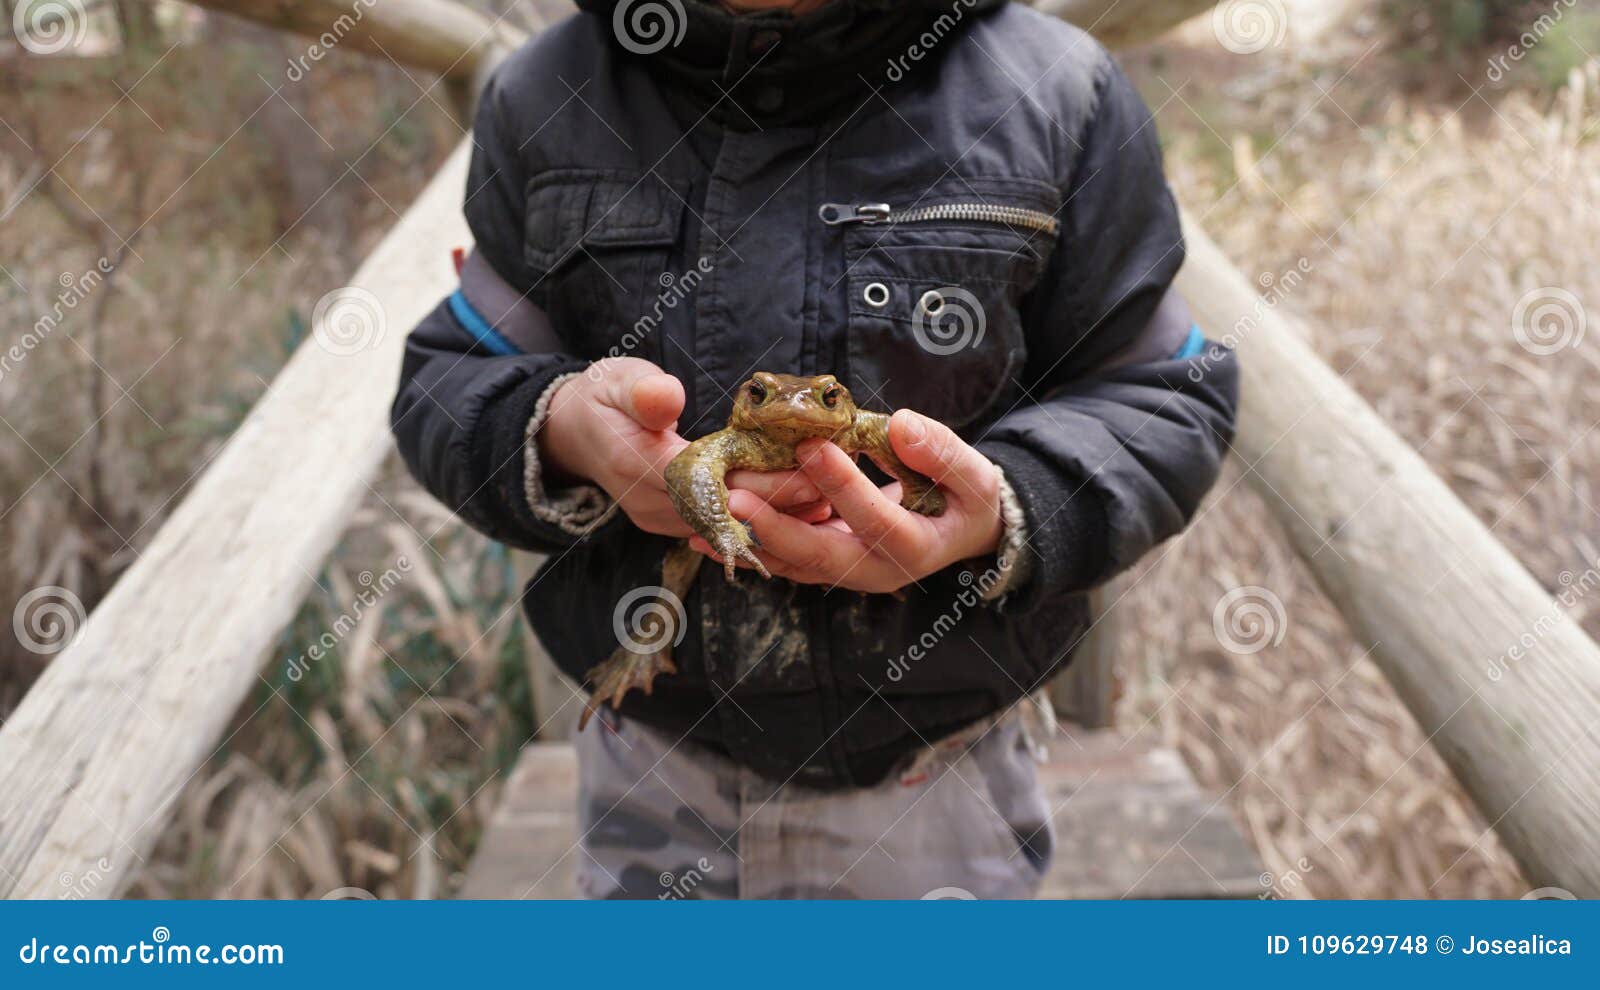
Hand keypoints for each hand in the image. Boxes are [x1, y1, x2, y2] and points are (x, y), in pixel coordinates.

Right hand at [538, 358, 828, 535]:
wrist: (570, 432)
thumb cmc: (604, 396)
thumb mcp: (618, 380)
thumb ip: (644, 390)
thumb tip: (667, 397)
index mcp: (639, 466)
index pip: (713, 481)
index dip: (761, 478)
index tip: (808, 470)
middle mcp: (650, 504)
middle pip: (727, 510)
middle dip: (780, 502)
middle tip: (832, 491)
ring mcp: (659, 520)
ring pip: (726, 526)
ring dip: (773, 517)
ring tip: (825, 503)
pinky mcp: (670, 523)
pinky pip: (719, 528)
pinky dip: (756, 519)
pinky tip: (797, 510)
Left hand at [689, 409, 1003, 593]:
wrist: (964, 531)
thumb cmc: (968, 496)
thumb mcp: (972, 473)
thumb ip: (940, 451)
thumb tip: (902, 423)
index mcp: (919, 546)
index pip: (875, 517)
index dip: (843, 483)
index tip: (811, 445)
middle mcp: (879, 570)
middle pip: (823, 555)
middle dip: (778, 528)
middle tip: (737, 500)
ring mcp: (850, 574)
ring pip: (796, 565)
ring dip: (751, 544)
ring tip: (703, 526)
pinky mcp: (829, 567)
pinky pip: (786, 562)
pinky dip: (751, 547)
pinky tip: (709, 535)